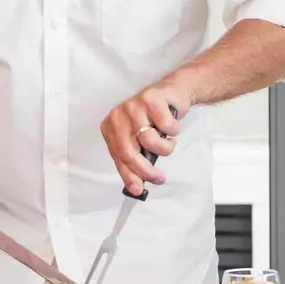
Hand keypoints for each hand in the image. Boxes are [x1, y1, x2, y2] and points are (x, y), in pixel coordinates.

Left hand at [100, 79, 191, 195]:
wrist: (171, 94)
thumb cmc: (154, 120)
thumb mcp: (139, 140)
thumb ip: (135, 159)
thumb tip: (136, 185)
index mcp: (111, 128)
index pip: (118, 157)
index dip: (128, 176)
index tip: (138, 189)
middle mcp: (118, 116)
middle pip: (130, 152)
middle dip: (146, 170)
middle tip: (159, 178)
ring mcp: (134, 107)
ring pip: (150, 141)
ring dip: (165, 148)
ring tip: (169, 142)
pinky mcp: (151, 100)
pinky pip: (166, 126)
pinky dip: (173, 131)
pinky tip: (171, 126)